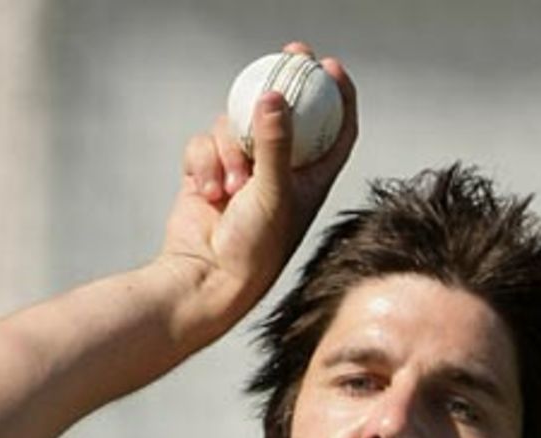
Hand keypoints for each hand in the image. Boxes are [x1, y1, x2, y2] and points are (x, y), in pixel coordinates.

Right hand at [159, 43, 356, 325]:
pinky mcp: (209, 174)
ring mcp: (241, 172)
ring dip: (228, 149)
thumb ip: (276, 145)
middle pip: (286, 113)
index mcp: (309, 181)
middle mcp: (278, 173)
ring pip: (235, 125)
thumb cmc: (251, 250)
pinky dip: (202, 162)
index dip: (337, 97)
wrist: (204, 279)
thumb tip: (275, 95)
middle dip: (284, 81)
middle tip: (289, 54)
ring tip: (230, 189)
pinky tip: (206, 192)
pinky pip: (204, 144)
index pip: (334, 131)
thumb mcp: (272, 195)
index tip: (330, 66)